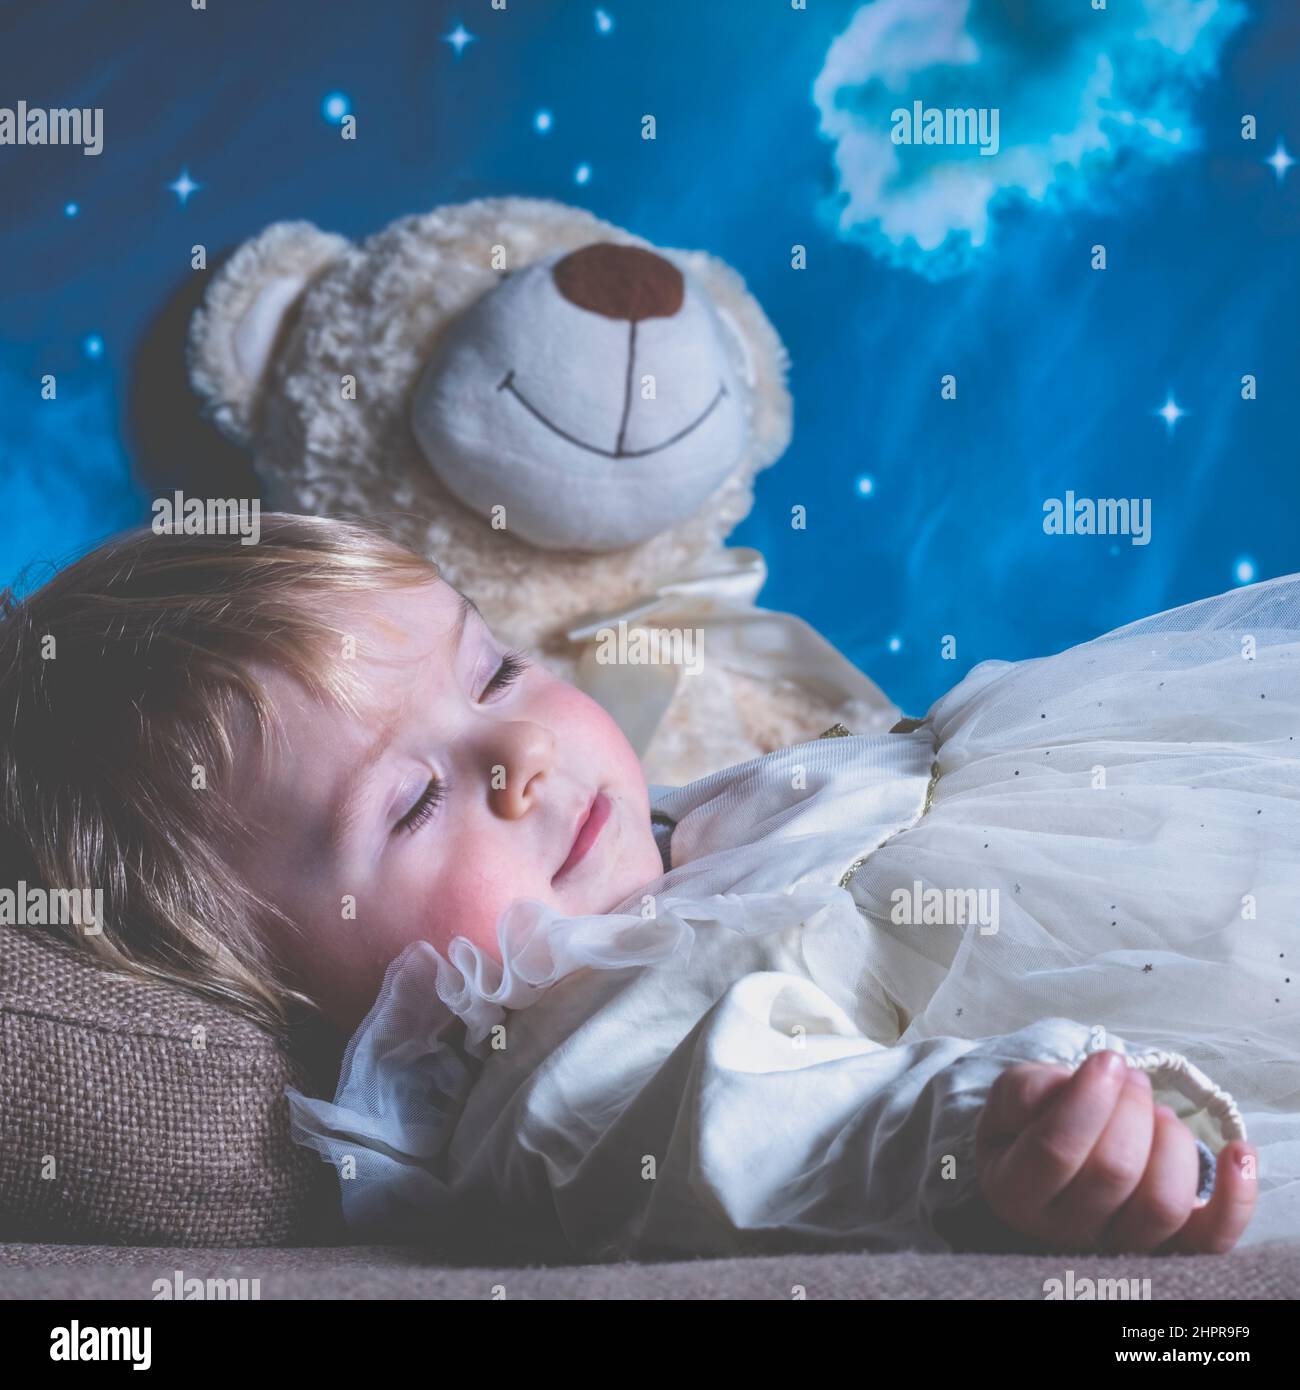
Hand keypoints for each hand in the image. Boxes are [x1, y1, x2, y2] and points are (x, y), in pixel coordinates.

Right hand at [974, 1049, 1257, 1253]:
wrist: (1051, 1157)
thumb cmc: (1031, 1122)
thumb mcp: (1011, 1095)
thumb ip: (1028, 1089)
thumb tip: (1066, 1088)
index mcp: (1014, 1191)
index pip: (1055, 1151)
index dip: (1088, 1101)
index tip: (1108, 1061)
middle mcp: (1064, 1232)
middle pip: (1114, 1171)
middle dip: (1132, 1108)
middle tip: (1130, 1079)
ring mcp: (1120, 1247)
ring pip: (1162, 1204)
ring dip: (1171, 1140)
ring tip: (1157, 1113)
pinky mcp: (1171, 1251)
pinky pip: (1212, 1240)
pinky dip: (1234, 1197)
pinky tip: (1236, 1153)